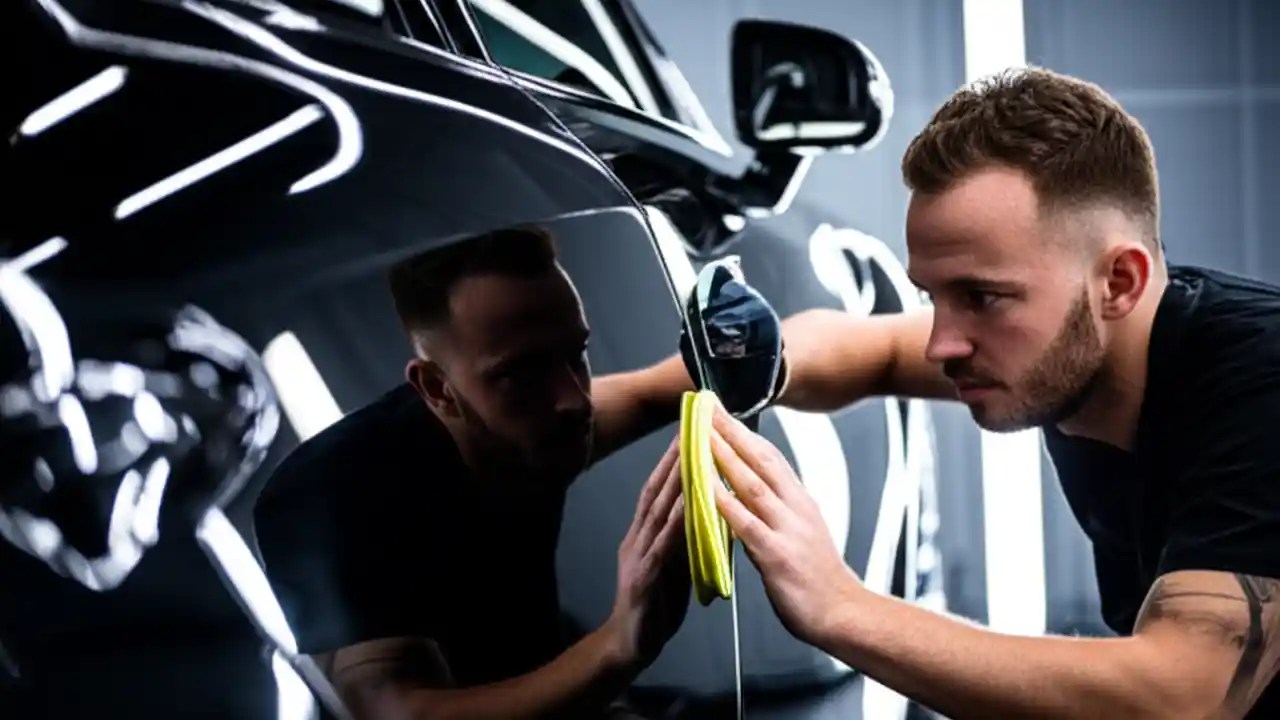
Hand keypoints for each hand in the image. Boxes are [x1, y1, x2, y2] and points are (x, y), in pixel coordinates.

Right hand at [606, 436, 690, 668]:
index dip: (673, 459)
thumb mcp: (673, 562)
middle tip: (691, 427)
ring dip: (674, 483)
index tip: (690, 430)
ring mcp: (638, 557)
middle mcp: (638, 538)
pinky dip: (675, 524)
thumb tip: (708, 509)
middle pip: (656, 492)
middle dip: (673, 459)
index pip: (659, 489)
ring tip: (692, 455)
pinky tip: (688, 506)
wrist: (631, 645)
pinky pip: (662, 548)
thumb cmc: (656, 603)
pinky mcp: (643, 579)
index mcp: (645, 533)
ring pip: (657, 513)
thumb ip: (685, 536)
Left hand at [707, 401, 862, 647]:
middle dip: (732, 431)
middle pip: (761, 459)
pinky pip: (746, 523)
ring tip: (702, 435)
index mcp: (800, 500)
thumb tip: (751, 487)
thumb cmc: (819, 577)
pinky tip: (706, 489)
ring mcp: (787, 529)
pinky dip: (724, 502)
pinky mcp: (777, 555)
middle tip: (708, 407)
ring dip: (725, 458)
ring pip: (752, 484)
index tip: (723, 411)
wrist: (843, 613)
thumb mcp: (803, 529)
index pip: (770, 456)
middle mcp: (796, 507)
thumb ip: (780, 507)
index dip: (745, 432)